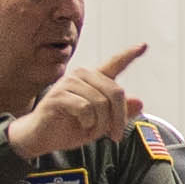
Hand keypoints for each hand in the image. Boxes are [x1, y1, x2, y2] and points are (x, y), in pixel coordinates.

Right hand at [8, 43, 151, 165]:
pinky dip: (88, 123)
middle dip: (119, 118)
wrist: (41, 138)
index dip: (129, 54)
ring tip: (91, 131)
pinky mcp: (58, 95)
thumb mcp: (101, 124)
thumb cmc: (69, 127)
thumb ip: (119, 113)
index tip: (144, 45)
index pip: (114, 63)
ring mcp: (69, 83)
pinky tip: (81, 125)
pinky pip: (85, 108)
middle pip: (115, 92)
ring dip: (100, 124)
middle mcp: (82, 76)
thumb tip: (140, 102)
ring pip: (101, 103)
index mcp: (93, 79)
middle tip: (115, 136)